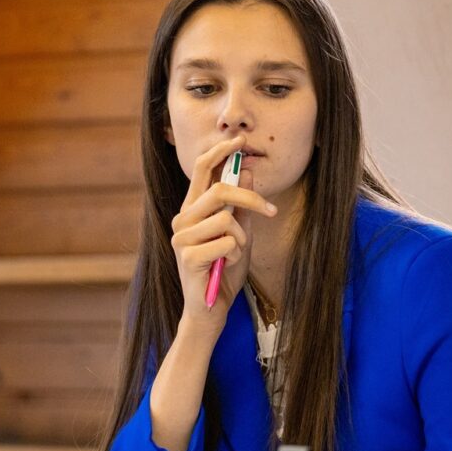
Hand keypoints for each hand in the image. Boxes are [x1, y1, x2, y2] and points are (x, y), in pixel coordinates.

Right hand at [170, 134, 276, 330]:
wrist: (211, 309)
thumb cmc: (225, 270)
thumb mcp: (240, 234)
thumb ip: (242, 206)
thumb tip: (247, 171)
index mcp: (193, 209)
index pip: (202, 170)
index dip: (221, 152)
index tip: (240, 140)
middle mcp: (182, 218)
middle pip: (220, 189)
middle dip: (250, 198)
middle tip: (270, 211)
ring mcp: (181, 237)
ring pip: (226, 219)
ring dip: (242, 239)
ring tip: (234, 255)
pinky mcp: (186, 256)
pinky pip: (226, 242)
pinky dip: (236, 254)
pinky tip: (226, 267)